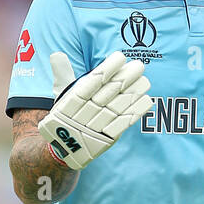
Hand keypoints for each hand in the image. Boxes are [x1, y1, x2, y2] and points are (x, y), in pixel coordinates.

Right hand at [40, 51, 152, 170]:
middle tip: (140, 66)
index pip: (90, 83)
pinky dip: (134, 113)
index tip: (120, 57)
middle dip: (124, 79)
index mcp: (69, 103)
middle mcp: (82, 116)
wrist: (63, 149)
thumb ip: (63, 75)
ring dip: (133, 95)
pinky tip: (146, 101)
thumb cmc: (65, 116)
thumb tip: (57, 54)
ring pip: (116, 109)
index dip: (106, 70)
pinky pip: (121, 126)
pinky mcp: (105, 140)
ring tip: (146, 81)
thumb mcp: (60, 95)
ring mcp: (94, 129)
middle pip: (106, 95)